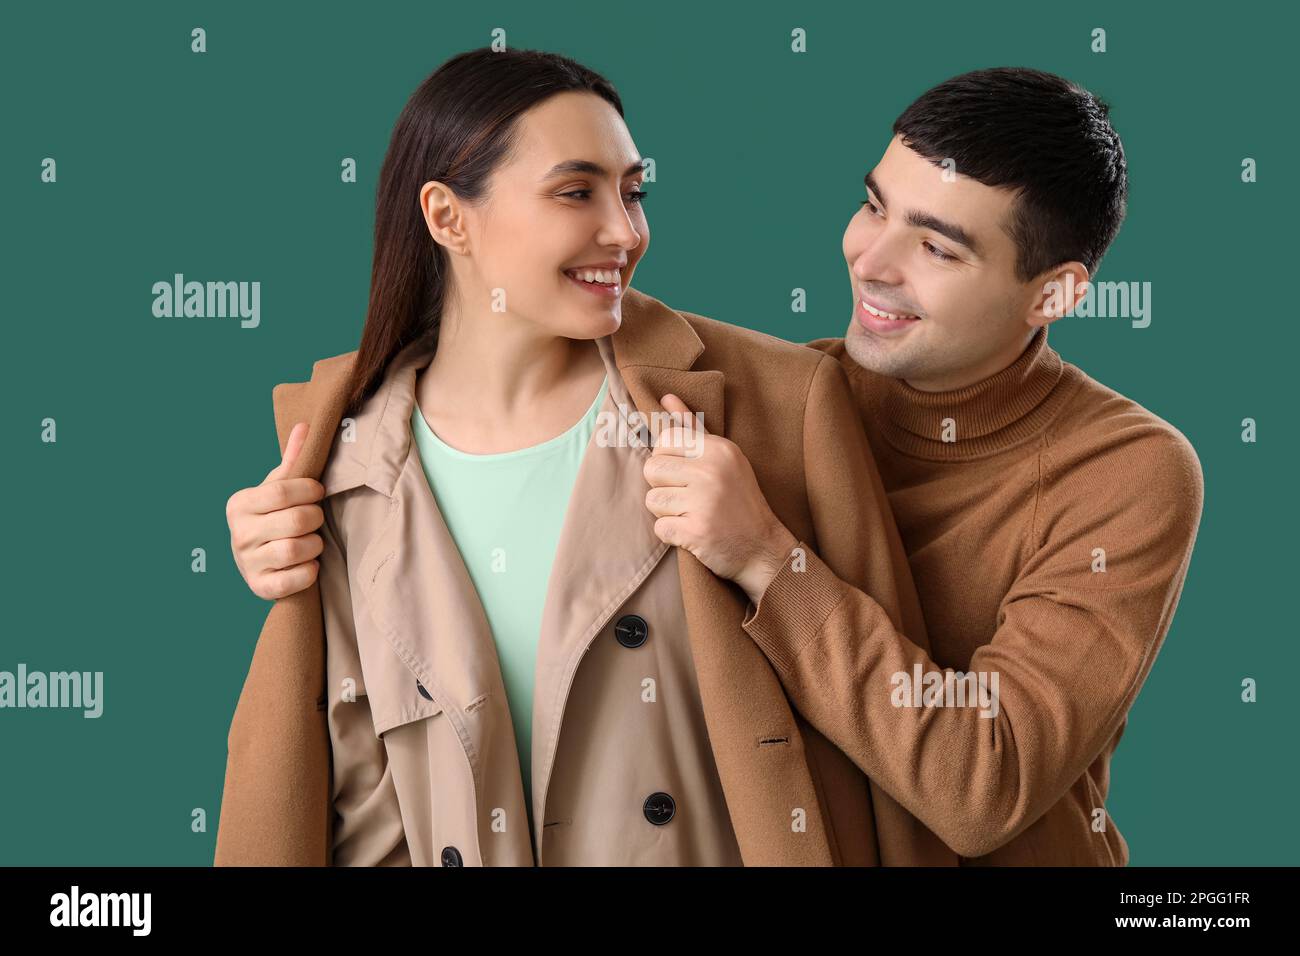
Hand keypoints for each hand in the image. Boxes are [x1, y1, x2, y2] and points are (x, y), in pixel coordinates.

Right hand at [226, 422, 326, 599]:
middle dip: (315, 518)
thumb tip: (306, 425)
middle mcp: (238, 534)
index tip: (318, 491)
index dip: (310, 490)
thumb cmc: (272, 517)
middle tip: (316, 518)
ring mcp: (247, 563)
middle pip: (295, 520)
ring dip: (315, 545)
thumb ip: (293, 461)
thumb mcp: (277, 488)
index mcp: (240, 504)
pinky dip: (310, 572)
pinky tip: (309, 564)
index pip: (283, 491)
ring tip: (313, 541)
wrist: (257, 560)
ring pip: (296, 550)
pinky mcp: (260, 588)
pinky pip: (295, 580)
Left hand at [643, 394, 797, 603]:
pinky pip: (660, 528)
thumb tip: (666, 397)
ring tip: (693, 515)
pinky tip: (694, 533)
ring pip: (652, 500)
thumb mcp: (724, 458)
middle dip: (664, 486)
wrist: (764, 548)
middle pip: (652, 468)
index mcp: (719, 449)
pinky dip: (672, 535)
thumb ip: (693, 428)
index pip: (666, 439)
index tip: (686, 474)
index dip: (668, 459)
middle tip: (688, 498)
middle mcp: (712, 471)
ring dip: (667, 512)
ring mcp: (705, 502)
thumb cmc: (739, 500)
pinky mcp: (697, 532)